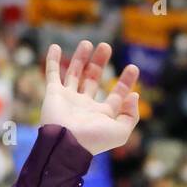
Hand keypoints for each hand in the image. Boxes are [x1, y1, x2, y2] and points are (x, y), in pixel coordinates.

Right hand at [40, 40, 140, 156]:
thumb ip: (131, 116)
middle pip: (94, 79)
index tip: (133, 67)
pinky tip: (56, 47)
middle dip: (100, 63)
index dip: (125, 82)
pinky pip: (52, 74)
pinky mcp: (53, 94)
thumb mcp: (120, 132)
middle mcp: (85, 106)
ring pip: (75, 74)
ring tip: (88, 43)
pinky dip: (53, 61)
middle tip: (106, 46)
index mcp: (102, 115)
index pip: (116, 96)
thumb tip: (134, 96)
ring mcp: (69, 99)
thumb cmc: (94, 139)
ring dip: (81, 58)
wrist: (66, 143)